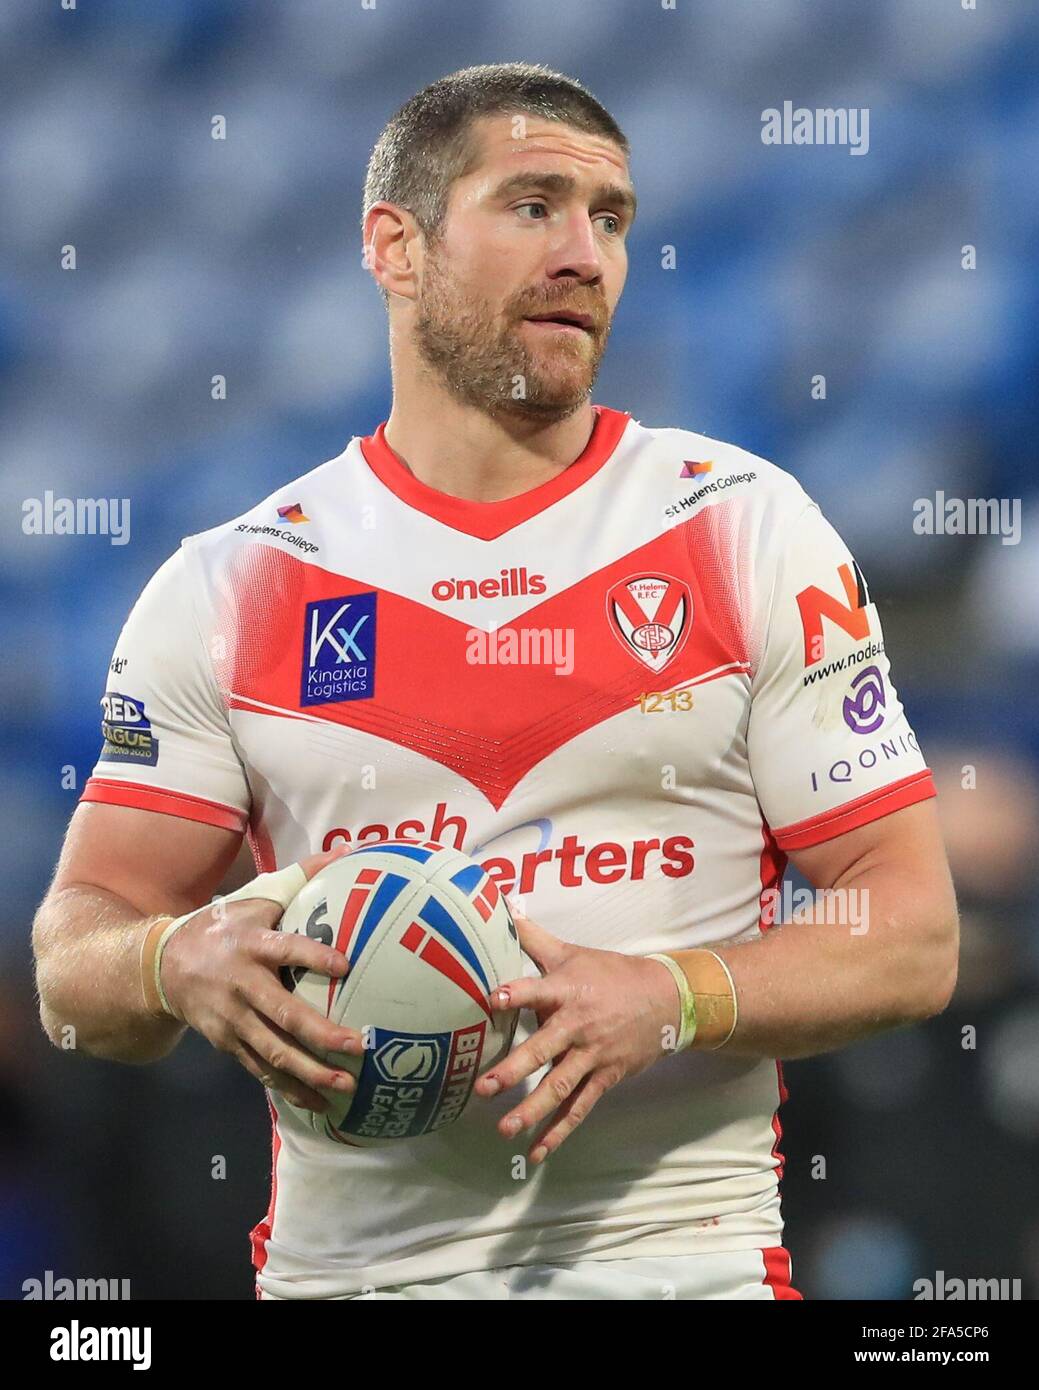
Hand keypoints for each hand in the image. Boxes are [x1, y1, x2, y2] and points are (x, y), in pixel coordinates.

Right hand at [160, 848, 364, 1112]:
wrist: (162, 967)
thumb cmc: (223, 927)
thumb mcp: (255, 897)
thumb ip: (301, 877)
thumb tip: (347, 850)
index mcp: (252, 945)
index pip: (287, 949)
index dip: (314, 957)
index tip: (347, 965)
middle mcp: (242, 986)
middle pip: (283, 1014)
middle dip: (321, 1033)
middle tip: (357, 1046)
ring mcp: (233, 1020)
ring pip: (273, 1052)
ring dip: (310, 1073)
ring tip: (346, 1085)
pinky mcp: (229, 1044)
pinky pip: (262, 1071)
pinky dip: (290, 1090)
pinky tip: (320, 1103)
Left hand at [473, 911, 681, 1162]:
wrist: (667, 1000)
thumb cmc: (610, 974)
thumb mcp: (573, 952)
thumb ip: (533, 937)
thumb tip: (502, 906)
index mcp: (567, 990)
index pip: (537, 990)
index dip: (516, 994)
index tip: (492, 999)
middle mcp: (577, 1024)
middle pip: (544, 1049)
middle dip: (514, 1069)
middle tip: (485, 1087)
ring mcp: (592, 1055)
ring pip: (560, 1086)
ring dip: (532, 1109)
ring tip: (503, 1128)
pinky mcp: (605, 1077)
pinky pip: (579, 1107)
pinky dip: (559, 1130)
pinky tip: (536, 1151)